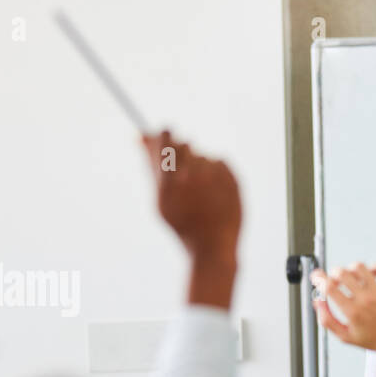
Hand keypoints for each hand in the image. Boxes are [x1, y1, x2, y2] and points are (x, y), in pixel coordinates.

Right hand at [142, 130, 240, 307]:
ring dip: (200, 166)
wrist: (213, 248)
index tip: (166, 129)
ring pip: (203, 156)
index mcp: (170, 184)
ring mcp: (214, 179)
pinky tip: (215, 192)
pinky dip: (217, 171)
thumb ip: (153, 168)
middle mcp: (191, 178)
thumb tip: (142, 137)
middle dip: (182, 149)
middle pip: (184, 146)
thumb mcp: (162, 201)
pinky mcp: (233, 179)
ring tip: (202, 192)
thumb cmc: (183, 226)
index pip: (165, 146)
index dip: (164, 135)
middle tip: (182, 155)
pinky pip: (221, 161)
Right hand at [310, 263, 375, 358]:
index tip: (316, 277)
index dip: (319, 279)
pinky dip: (371, 267)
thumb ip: (327, 320)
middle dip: (333, 274)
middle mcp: (366, 299)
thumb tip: (317, 302)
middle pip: (342, 273)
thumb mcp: (346, 337)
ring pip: (359, 267)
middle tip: (335, 279)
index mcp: (353, 312)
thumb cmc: (374, 341)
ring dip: (350, 269)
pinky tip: (369, 276)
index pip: (329, 287)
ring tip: (351, 277)